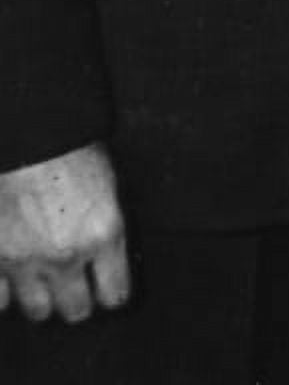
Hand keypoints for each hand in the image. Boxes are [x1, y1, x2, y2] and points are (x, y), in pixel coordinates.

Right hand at [0, 144, 129, 322]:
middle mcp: (66, 256)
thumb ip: (106, 228)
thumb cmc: (71, 150)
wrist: (28, 138)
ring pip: (38, 311)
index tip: (107, 289)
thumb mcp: (107, 187)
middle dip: (79, 301)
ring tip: (44, 281)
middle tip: (75, 286)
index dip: (111, 292)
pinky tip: (13, 276)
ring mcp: (26, 262)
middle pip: (76, 311)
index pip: (115, 294)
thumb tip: (106, 257)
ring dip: (43, 299)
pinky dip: (6, 292)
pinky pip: (0, 301)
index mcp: (103, 233)